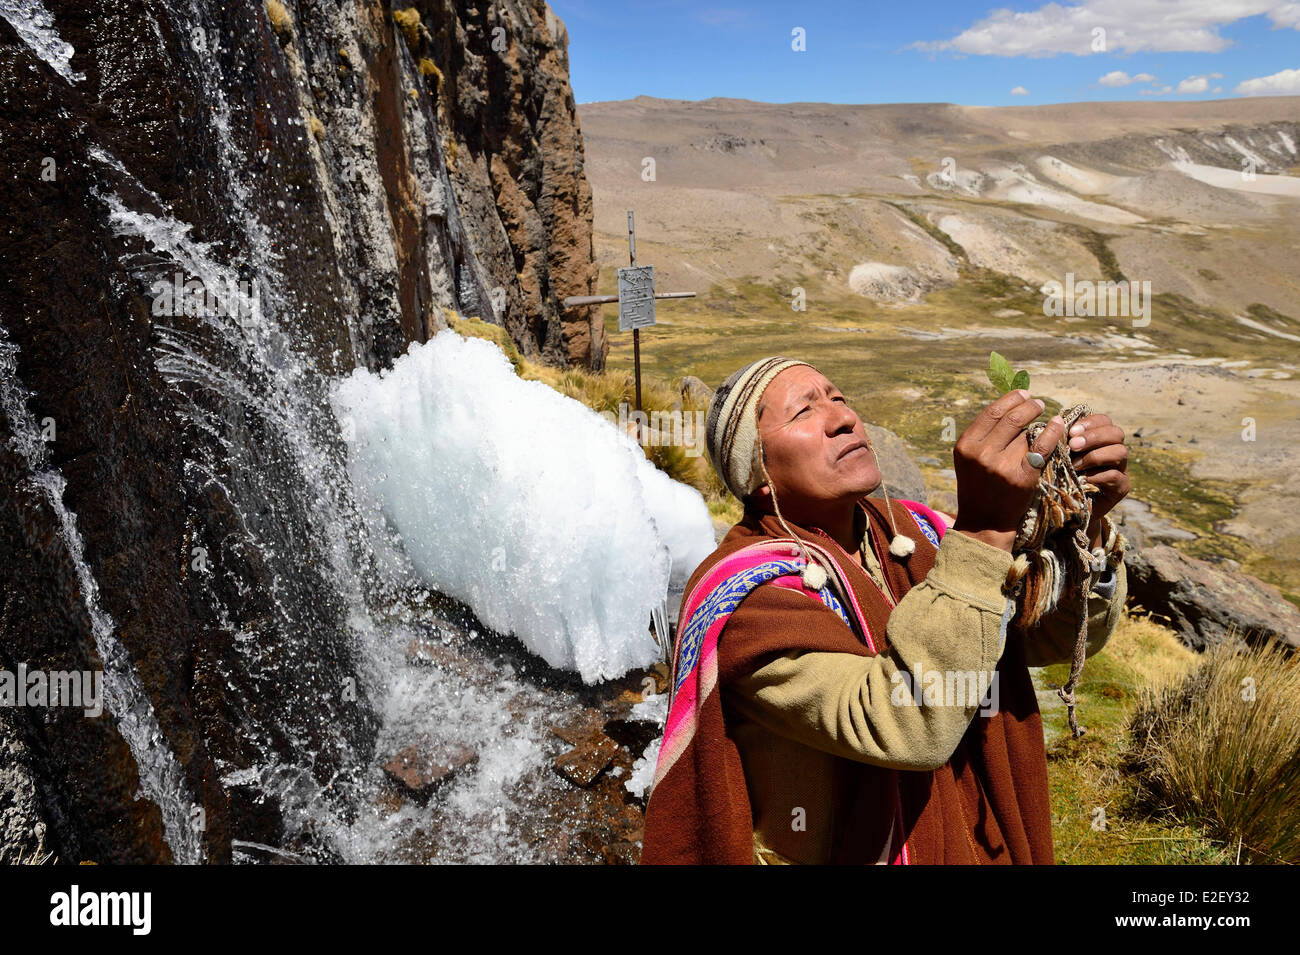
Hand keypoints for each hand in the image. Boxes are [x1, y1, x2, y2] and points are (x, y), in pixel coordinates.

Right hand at [952, 390, 1065, 551]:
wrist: (985, 522)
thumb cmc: (979, 486)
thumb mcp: (971, 458)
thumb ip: (985, 434)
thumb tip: (1011, 403)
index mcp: (966, 445)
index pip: (992, 412)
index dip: (1011, 399)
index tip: (1024, 394)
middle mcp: (981, 454)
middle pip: (1012, 418)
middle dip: (1030, 405)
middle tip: (1040, 403)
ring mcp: (1001, 466)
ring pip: (1027, 433)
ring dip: (1039, 424)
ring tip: (1045, 422)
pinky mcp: (1022, 478)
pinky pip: (1042, 446)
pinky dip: (1053, 432)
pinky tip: (1057, 425)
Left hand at [1067, 412, 1129, 541]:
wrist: (1070, 508)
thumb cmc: (1063, 476)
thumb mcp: (1061, 456)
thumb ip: (1063, 441)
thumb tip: (1054, 424)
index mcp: (1101, 438)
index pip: (1105, 421)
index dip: (1090, 423)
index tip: (1071, 431)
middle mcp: (1115, 450)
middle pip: (1117, 433)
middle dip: (1093, 437)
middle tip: (1073, 445)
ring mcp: (1121, 468)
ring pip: (1120, 452)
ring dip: (1094, 456)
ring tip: (1075, 464)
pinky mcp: (1122, 486)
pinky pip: (1115, 475)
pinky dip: (1097, 475)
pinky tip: (1082, 478)